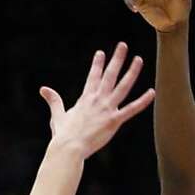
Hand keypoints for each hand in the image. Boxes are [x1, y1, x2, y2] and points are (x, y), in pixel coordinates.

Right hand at [41, 42, 152, 158]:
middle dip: (116, 59)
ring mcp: (107, 109)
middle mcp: (97, 99)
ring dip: (131, 72)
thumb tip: (44, 89)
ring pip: (122, 86)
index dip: (98, 64)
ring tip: (138, 59)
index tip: (101, 53)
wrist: (69, 148)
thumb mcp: (57, 115)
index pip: (93, 76)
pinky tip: (151, 92)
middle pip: (109, 75)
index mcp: (85, 98)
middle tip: (123, 46)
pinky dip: (142, 101)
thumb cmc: (63, 135)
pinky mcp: (114, 121)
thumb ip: (54, 101)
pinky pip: (131, 109)